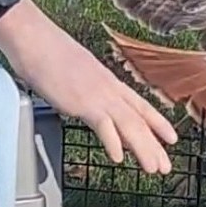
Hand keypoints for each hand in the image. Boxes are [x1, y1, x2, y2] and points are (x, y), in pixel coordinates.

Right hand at [0, 0, 177, 174]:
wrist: (34, 38)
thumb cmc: (47, 52)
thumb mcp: (75, 73)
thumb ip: (84, 89)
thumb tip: (83, 100)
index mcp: (108, 81)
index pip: (140, 105)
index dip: (158, 122)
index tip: (171, 137)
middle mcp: (108, 88)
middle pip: (139, 119)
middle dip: (155, 144)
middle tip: (166, 167)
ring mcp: (97, 94)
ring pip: (129, 124)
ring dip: (143, 148)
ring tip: (153, 168)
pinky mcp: (82, 100)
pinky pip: (103, 124)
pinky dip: (112, 142)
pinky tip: (119, 158)